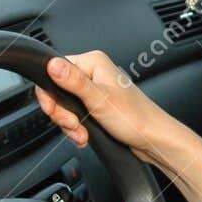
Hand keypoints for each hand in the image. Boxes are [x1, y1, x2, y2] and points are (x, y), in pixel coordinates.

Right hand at [35, 51, 179, 168]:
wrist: (152, 139)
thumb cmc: (135, 118)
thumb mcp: (99, 99)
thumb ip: (74, 82)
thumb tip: (51, 64)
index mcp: (93, 62)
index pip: (53, 70)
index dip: (50, 93)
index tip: (55, 110)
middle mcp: (93, 73)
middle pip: (57, 91)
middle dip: (62, 114)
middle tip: (73, 124)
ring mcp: (94, 90)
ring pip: (65, 106)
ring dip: (70, 125)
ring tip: (82, 133)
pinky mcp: (96, 106)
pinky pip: (75, 115)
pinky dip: (77, 129)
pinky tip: (85, 136)